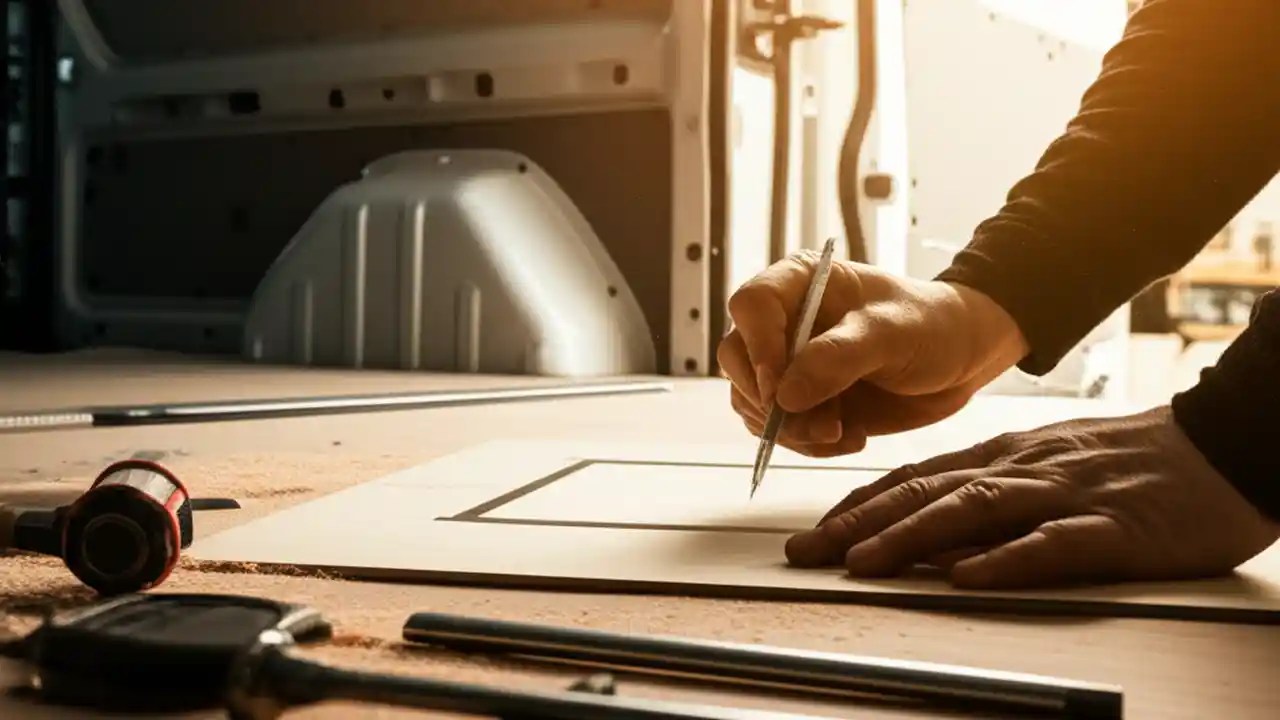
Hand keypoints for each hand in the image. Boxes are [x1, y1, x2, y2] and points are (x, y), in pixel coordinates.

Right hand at [717, 252, 1027, 456]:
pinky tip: (849, 437)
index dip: (758, 348)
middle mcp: (783, 322)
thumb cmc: (930, 326)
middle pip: (736, 359)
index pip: (750, 306)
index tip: (782, 389)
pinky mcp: (799, 401)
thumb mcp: (891, 334)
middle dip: (771, 401)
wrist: (960, 358)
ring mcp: (787, 364)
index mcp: (799, 284)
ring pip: (750, 402)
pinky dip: (805, 443)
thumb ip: (838, 358)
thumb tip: (784, 396)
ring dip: (790, 429)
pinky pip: (775, 430)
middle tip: (821, 423)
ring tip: (842, 432)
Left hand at [784, 406, 1279, 587]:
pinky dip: (1006, 561)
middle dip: (859, 524)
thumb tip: (933, 542)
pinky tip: (967, 578)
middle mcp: (1023, 468)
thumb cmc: (1133, 460)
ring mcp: (1066, 495)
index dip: (859, 505)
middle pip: (927, 493)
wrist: (1224, 443)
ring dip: (911, 537)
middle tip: (808, 553)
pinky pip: (1053, 545)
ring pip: (974, 511)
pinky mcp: (1115, 529)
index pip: (915, 477)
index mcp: (1007, 456)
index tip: (816, 533)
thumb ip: (993, 493)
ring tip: (862, 562)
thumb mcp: (1050, 464)